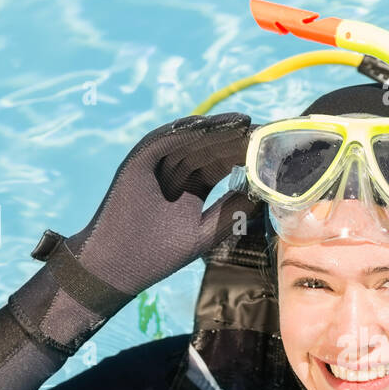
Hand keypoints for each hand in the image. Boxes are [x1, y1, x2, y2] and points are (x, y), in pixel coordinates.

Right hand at [9, 113, 255, 354]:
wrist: (116, 266)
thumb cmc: (157, 254)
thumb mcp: (203, 233)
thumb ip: (230, 212)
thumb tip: (262, 193)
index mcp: (192, 186)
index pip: (223, 163)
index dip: (246, 155)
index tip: (272, 148)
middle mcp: (175, 171)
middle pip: (210, 147)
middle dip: (237, 137)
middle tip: (265, 129)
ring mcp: (156, 164)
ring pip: (190, 140)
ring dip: (217, 129)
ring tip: (244, 123)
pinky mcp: (137, 162)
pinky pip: (162, 141)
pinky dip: (183, 132)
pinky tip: (208, 126)